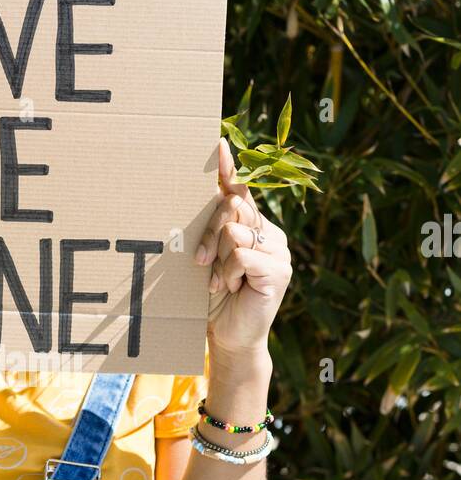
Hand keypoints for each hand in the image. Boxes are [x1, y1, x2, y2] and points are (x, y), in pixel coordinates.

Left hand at [196, 139, 291, 361]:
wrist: (227, 336)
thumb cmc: (213, 298)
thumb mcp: (208, 257)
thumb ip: (211, 229)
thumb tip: (206, 194)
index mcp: (252, 226)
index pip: (240, 191)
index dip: (229, 168)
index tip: (216, 143)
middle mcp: (269, 233)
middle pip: (233, 208)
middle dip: (209, 232)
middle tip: (200, 260)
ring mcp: (278, 250)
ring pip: (236, 231)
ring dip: (219, 260)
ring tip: (220, 283)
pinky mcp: (280, 270)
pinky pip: (243, 255)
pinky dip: (228, 273)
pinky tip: (230, 289)